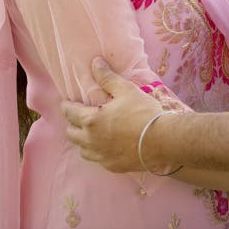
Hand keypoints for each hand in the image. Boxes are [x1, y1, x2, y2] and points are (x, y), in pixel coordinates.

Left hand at [62, 57, 161, 171]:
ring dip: (83, 140)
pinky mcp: (111, 166)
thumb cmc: (144, 112)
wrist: (162, 140)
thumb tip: (95, 63)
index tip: (66, 102)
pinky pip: (96, 159)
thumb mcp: (126, 90)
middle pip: (71, 133)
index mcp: (91, 120)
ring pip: (81, 149)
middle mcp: (90, 140)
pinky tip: (106, 145)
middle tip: (79, 116)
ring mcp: (100, 155)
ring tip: (91, 132)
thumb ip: (108, 78)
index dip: (66, 106)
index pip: (69, 112)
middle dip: (72, 123)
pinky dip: (97, 151)